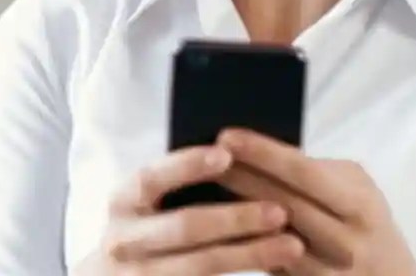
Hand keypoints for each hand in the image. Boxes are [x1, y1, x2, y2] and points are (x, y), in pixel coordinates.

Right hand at [73, 145, 304, 274]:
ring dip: (250, 253)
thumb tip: (241, 152)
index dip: (187, 165)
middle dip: (235, 218)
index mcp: (122, 200)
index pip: (152, 177)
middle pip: (183, 226)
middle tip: (281, 211)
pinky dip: (244, 272)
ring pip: (201, 265)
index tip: (226, 154)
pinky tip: (276, 268)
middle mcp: (123, 240)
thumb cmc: (154, 225)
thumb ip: (183, 183)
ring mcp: (139, 275)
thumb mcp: (153, 203)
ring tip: (292, 245)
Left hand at [215, 129, 415, 275]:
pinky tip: (218, 226)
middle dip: (238, 179)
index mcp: (359, 205)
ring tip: (202, 189)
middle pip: (280, 206)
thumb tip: (254, 151)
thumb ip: (315, 173)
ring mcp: (329, 275)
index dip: (262, 153)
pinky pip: (268, 268)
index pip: (304, 173)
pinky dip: (241, 243)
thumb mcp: (355, 191)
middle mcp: (346, 243)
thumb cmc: (364, 222)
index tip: (226, 135)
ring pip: (268, 241)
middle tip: (202, 157)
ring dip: (233, 214)